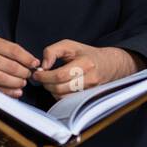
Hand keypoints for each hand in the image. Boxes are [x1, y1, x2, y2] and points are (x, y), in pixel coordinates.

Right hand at [0, 35, 39, 96]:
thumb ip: (6, 49)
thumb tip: (28, 61)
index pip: (14, 50)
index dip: (27, 58)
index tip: (35, 64)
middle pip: (11, 66)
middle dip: (24, 73)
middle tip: (29, 76)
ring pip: (4, 79)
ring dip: (18, 83)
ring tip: (23, 83)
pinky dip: (7, 92)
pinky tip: (15, 92)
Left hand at [31, 42, 145, 98]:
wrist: (108, 64)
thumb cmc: (87, 54)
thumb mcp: (70, 45)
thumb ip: (52, 51)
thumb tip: (43, 66)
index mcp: (85, 63)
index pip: (60, 75)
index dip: (45, 76)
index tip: (37, 73)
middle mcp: (89, 79)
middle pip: (60, 88)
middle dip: (46, 84)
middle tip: (40, 78)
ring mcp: (89, 90)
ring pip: (62, 97)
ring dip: (51, 90)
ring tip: (49, 81)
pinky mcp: (87, 97)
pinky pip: (67, 101)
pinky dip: (58, 95)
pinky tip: (57, 86)